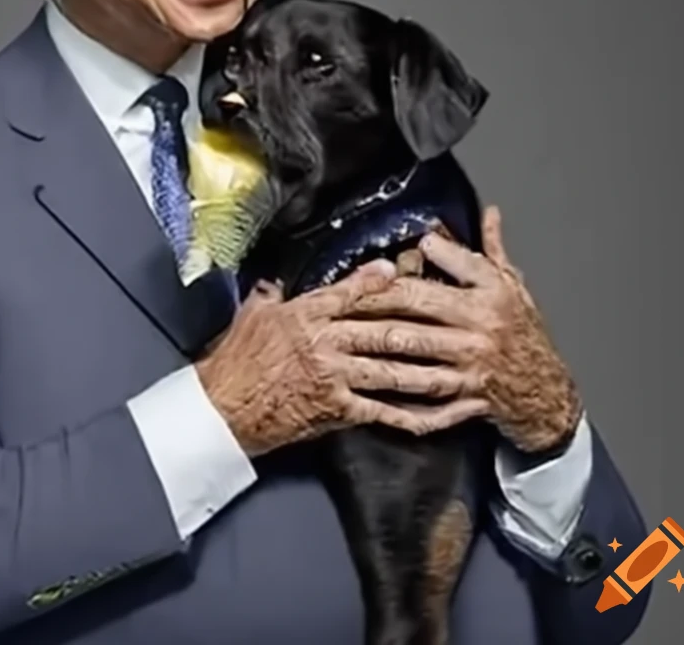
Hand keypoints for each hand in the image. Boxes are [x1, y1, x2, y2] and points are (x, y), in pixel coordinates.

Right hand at [194, 261, 489, 456]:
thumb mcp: (251, 316)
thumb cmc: (235, 361)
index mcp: (305, 316)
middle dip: (418, 323)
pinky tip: (433, 414)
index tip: (397, 269)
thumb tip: (278, 284)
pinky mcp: (337, 410)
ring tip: (457, 366)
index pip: (346, 294)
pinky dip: (408, 414)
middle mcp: (325, 344)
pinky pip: (380, 412)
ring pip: (389, 370)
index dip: (373, 281)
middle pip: (379, 330)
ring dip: (425, 369)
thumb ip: (270, 296)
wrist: (225, 409)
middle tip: (452, 319)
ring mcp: (335, 378)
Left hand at [366, 206, 582, 453]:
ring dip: (376, 345)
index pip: (452, 265)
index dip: (418, 256)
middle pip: (419, 307)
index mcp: (492, 295)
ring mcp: (471, 365)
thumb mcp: (514, 287)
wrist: (548, 392)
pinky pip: (426, 398)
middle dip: (376, 300)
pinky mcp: (464, 397)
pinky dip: (398, 397)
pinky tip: (369, 389)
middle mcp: (481, 327)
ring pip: (414, 352)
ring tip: (342, 336)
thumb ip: (493, 250)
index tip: (386, 254)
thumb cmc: (525, 334)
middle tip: (342, 295)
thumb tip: (488, 212)